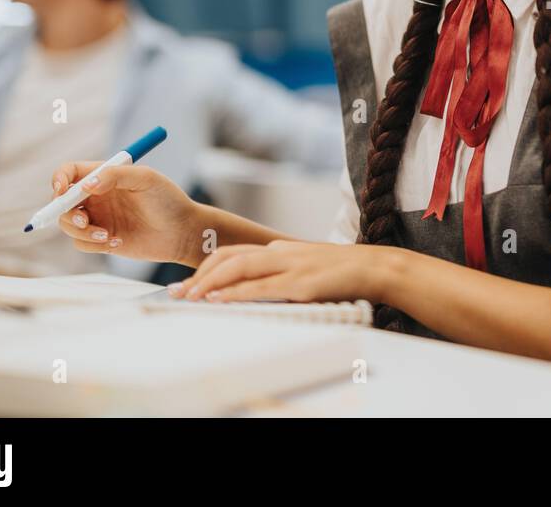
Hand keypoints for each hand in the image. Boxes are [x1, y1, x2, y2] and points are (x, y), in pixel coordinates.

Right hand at [49, 161, 200, 265]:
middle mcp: (96, 196)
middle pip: (61, 202)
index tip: (62, 190)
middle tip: (85, 220)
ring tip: (107, 235)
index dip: (59, 179)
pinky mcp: (101, 239)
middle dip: (66, 212)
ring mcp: (98, 218)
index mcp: (104, 176)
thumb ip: (116, 175)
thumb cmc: (168, 200)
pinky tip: (118, 242)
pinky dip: (93, 245)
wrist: (182, 232)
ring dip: (82, 232)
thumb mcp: (146, 179)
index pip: (69, 172)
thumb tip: (85, 185)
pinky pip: (81, 244)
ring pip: (68, 225)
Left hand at [172, 239, 398, 303]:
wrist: (373, 267)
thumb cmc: (340, 272)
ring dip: (209, 283)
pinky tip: (220, 299)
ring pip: (239, 268)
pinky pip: (261, 287)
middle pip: (228, 257)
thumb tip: (251, 290)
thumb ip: (279, 275)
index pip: (232, 253)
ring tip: (189, 297)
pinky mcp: (300, 283)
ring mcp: (289, 266)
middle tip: (177, 294)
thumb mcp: (304, 268)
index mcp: (278, 250)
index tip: (186, 284)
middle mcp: (279, 253)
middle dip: (198, 275)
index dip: (205, 267)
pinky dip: (236, 293)